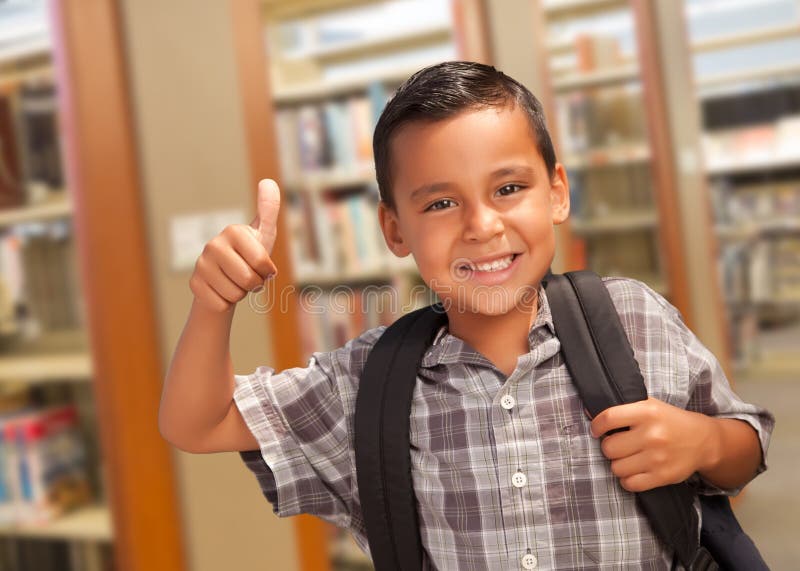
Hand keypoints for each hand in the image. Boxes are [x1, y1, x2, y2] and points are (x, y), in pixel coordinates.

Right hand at [189, 179, 280, 312]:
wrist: (227, 278)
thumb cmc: (250, 255)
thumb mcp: (264, 233)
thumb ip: (269, 209)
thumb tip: (268, 181)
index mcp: (234, 231)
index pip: (262, 263)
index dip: (268, 272)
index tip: (264, 268)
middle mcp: (213, 244)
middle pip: (248, 279)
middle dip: (255, 285)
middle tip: (250, 277)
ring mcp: (201, 264)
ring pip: (235, 294)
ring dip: (241, 293)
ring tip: (236, 282)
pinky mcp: (194, 284)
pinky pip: (221, 304)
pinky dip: (227, 303)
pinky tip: (223, 290)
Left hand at [590, 397, 717, 492]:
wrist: (703, 441)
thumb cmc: (670, 422)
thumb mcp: (650, 406)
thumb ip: (623, 409)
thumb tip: (588, 413)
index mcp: (647, 412)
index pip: (608, 419)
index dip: (597, 426)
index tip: (597, 430)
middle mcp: (652, 435)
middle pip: (609, 448)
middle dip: (610, 447)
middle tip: (619, 445)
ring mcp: (657, 458)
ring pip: (616, 468)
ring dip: (618, 464)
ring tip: (628, 458)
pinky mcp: (663, 476)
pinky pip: (629, 484)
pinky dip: (627, 480)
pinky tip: (634, 471)